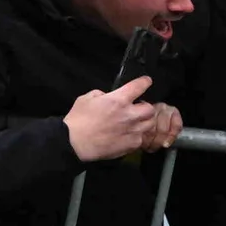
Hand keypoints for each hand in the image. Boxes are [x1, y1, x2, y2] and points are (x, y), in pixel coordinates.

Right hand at [66, 77, 182, 162]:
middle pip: (150, 109)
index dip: (144, 82)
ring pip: (150, 124)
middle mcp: (130, 115)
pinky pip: (141, 138)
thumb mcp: (86, 99)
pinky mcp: (132, 144)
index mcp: (118, 100)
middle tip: (137, 108)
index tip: (146, 81)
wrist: (75, 144)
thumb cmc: (78, 120)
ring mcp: (133, 131)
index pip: (138, 87)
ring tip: (136, 122)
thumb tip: (107, 97)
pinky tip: (128, 135)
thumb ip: (100, 95)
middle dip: (145, 107)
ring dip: (144, 121)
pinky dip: (137, 135)